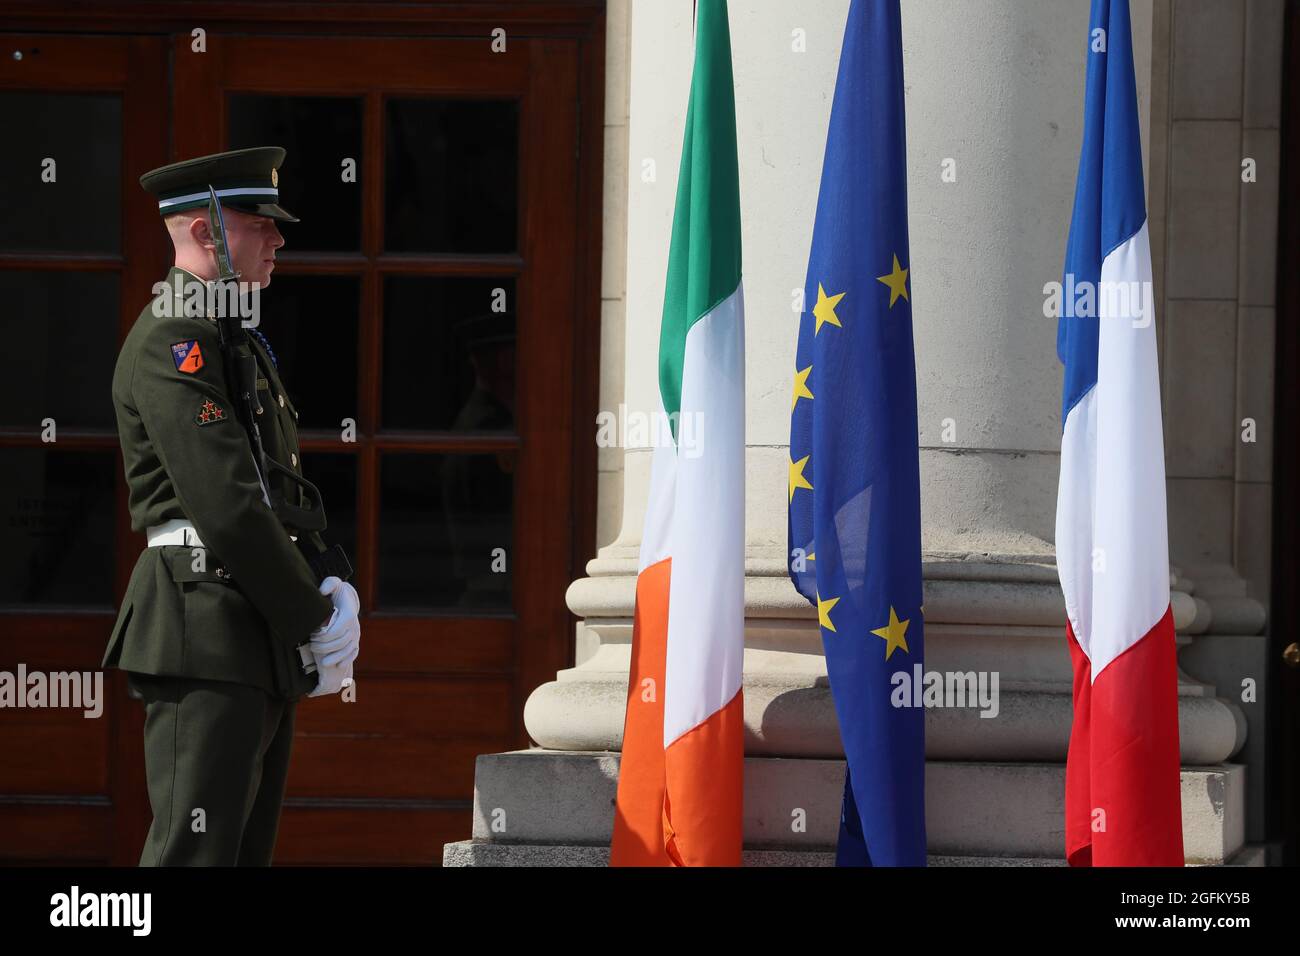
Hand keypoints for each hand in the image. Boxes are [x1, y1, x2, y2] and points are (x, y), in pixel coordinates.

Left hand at [306, 577, 359, 696]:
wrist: (346, 598)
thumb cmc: (337, 592)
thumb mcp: (333, 584)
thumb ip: (329, 584)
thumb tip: (322, 591)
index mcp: (348, 615)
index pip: (336, 632)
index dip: (323, 637)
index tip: (312, 636)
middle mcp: (354, 626)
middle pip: (340, 643)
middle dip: (325, 647)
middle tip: (311, 646)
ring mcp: (356, 634)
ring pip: (347, 650)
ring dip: (335, 658)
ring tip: (323, 663)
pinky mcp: (355, 640)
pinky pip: (354, 652)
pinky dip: (347, 660)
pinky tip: (339, 666)